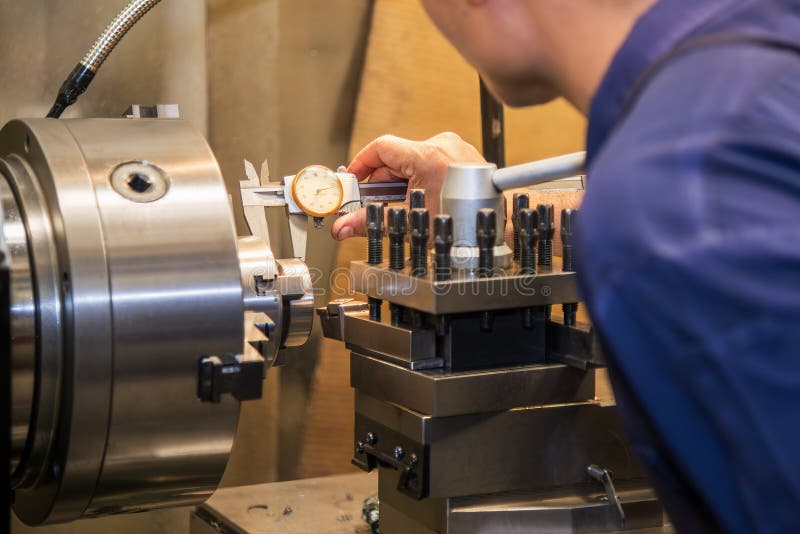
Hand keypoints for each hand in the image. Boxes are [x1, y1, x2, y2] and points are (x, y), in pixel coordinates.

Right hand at [332, 132, 484, 238]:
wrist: (494, 222)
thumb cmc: (461, 224)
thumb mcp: (411, 223)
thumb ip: (371, 222)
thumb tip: (343, 227)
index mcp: (428, 157)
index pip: (381, 147)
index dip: (361, 162)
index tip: (352, 179)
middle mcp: (441, 145)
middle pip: (396, 157)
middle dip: (382, 182)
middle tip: (375, 203)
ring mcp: (453, 147)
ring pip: (412, 160)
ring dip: (402, 181)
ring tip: (406, 203)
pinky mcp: (460, 152)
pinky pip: (430, 160)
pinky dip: (419, 177)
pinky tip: (422, 196)